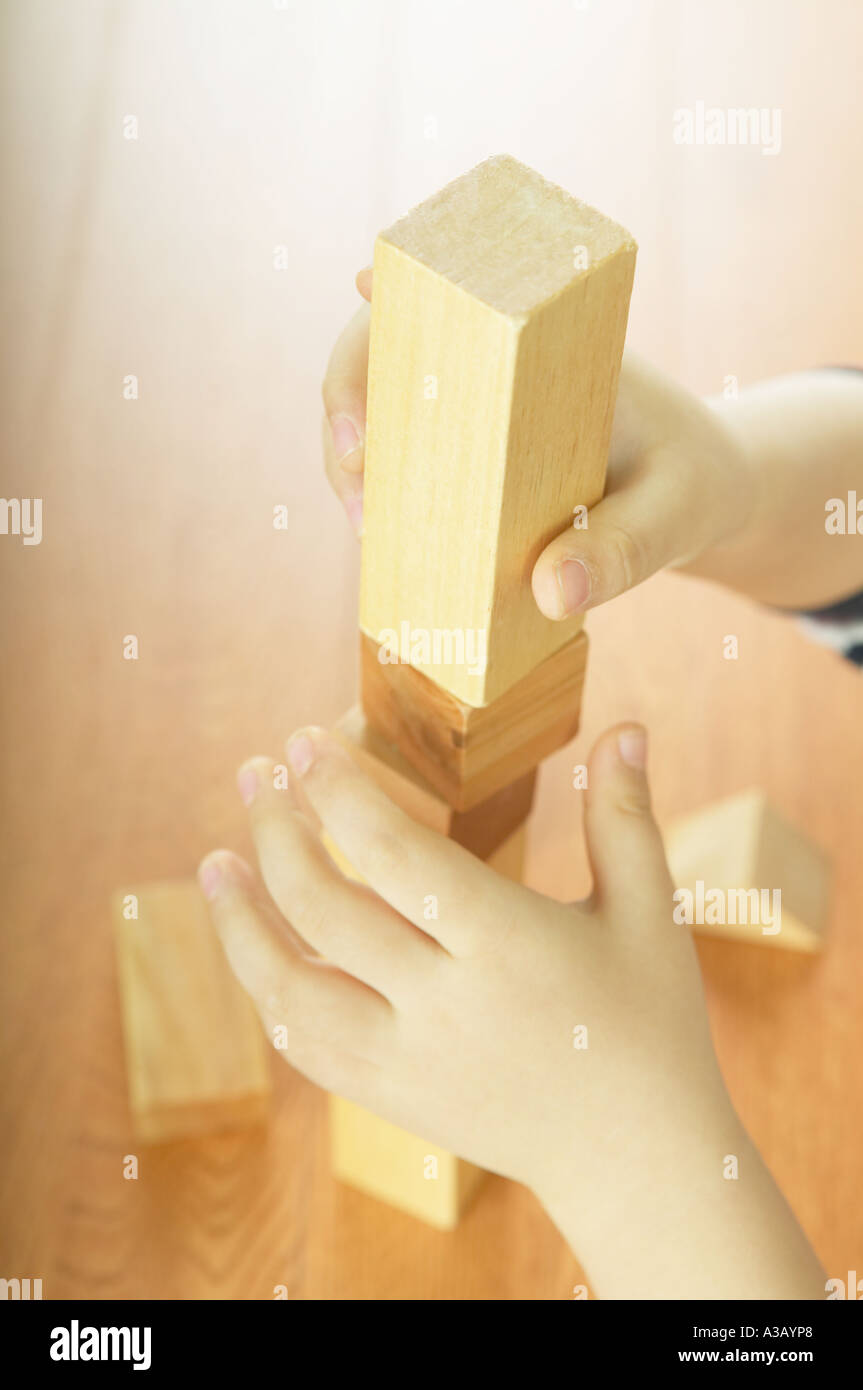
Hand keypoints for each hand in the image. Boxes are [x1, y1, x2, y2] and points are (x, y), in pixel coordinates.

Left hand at [199, 722, 822, 1297]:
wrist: (636, 1159)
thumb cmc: (650, 1023)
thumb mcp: (646, 914)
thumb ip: (625, 816)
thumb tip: (627, 725)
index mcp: (508, 943)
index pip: (394, 852)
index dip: (337, 790)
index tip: (300, 741)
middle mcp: (447, 1003)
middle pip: (325, 906)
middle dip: (276, 830)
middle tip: (255, 773)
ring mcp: (411, 1059)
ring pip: (291, 987)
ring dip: (241, 921)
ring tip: (216, 862)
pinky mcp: (393, 1099)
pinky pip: (306, 1046)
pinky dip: (270, 993)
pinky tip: (257, 949)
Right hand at [321, 269, 755, 613]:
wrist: (695, 499)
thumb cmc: (690, 485)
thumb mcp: (675, 517)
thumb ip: (625, 553)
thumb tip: (550, 595)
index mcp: (546, 339)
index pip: (456, 292)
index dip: (400, 290)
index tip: (369, 290)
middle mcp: (492, 363)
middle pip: (387, 348)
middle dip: (349, 397)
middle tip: (356, 472)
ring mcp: (467, 412)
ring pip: (378, 413)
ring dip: (351, 460)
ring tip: (367, 528)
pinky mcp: (459, 461)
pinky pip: (397, 465)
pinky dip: (375, 495)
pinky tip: (376, 542)